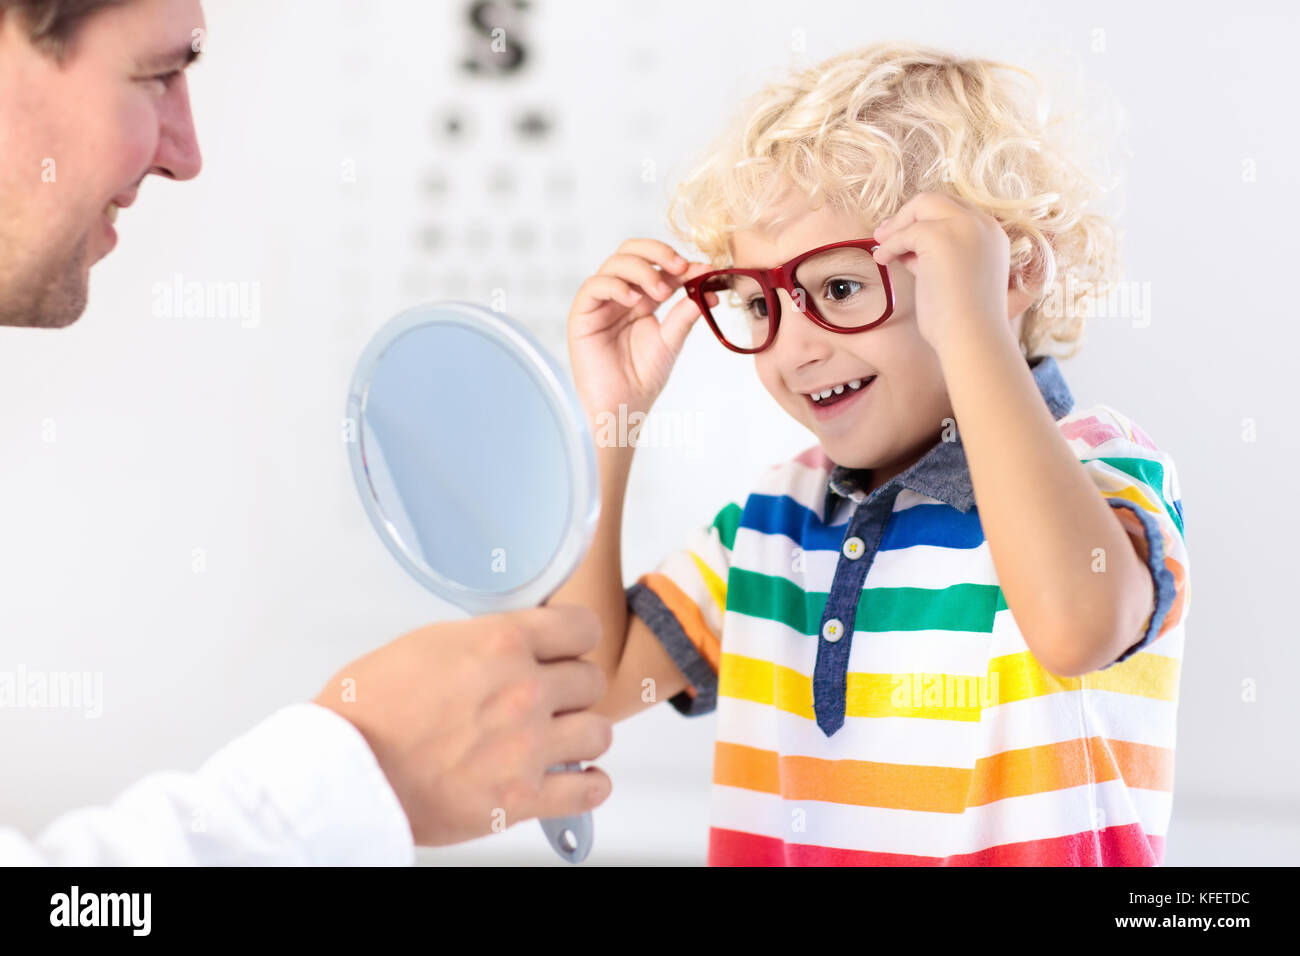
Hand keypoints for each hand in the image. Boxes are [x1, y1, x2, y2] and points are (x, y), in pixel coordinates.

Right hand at [313, 605, 612, 846]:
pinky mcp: (522, 797)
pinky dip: (588, 784)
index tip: (569, 649)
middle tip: (553, 697)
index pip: (581, 626)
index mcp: (500, 642)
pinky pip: (589, 789)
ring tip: (561, 737)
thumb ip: (485, 641)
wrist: (343, 772)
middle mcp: (522, 690)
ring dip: (582, 734)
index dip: (576, 638)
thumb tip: (514, 645)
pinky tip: (574, 777)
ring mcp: (526, 745)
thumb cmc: (368, 710)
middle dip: (573, 687)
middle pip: (591, 679)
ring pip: (599, 731)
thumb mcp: (428, 643)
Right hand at [567, 238, 717, 422]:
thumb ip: (685, 314)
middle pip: (632, 251)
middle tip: (681, 267)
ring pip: (615, 263)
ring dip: (642, 270)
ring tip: (661, 292)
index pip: (659, 267)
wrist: (622, 407)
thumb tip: (708, 290)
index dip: (681, 264)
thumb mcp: (671, 341)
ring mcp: (600, 303)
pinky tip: (635, 300)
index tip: (705, 269)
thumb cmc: (642, 379)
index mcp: (642, 299)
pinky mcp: (582, 314)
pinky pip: (595, 286)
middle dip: (659, 252)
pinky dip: (617, 285)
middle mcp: (619, 295)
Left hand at [871, 191, 1014, 353]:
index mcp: (993, 235)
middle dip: (909, 214)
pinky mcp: (940, 236)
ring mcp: (964, 226)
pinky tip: (882, 259)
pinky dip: (890, 244)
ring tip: (881, 246)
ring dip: (898, 226)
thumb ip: (938, 257)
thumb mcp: (956, 278)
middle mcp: (983, 225)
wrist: (972, 338)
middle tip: (885, 233)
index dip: (927, 221)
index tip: (906, 238)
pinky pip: (906, 232)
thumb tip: (907, 248)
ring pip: (923, 204)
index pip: (955, 211)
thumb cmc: (963, 321)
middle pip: (938, 200)